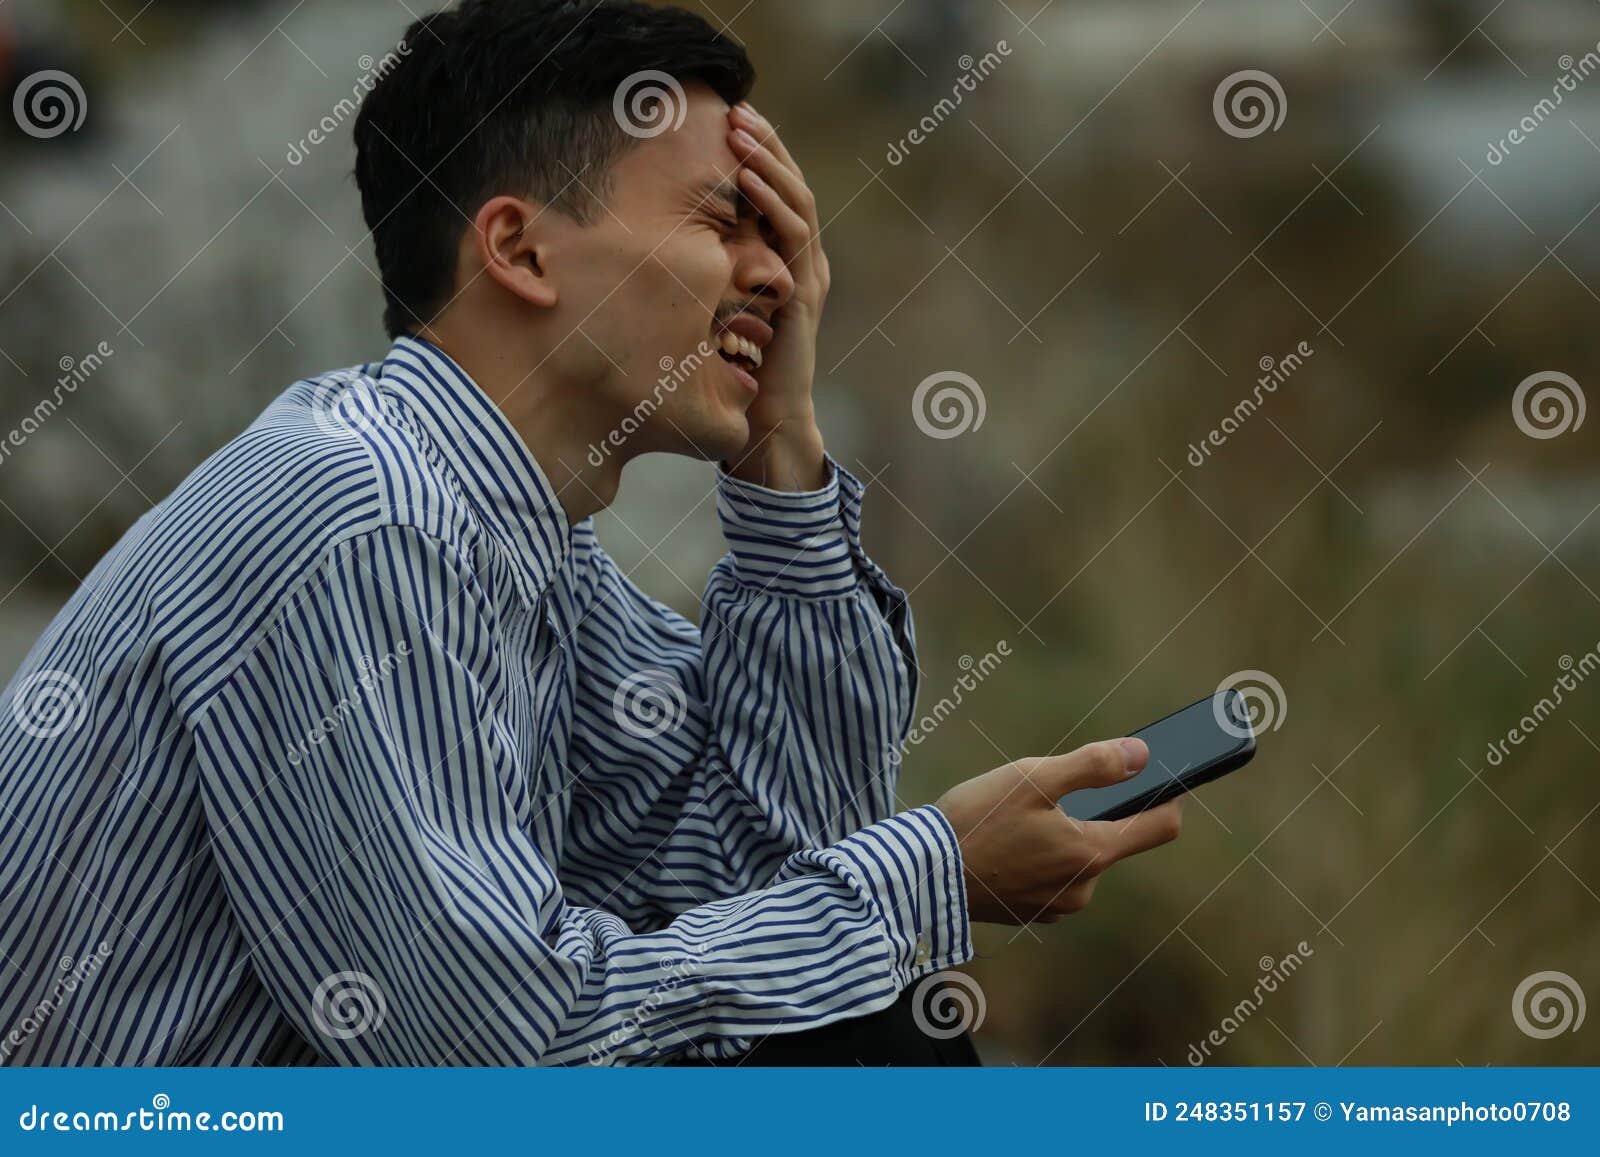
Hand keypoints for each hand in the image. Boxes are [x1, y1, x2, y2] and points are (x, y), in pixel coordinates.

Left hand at [724, 102, 829, 489]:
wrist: (766, 420)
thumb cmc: (736, 369)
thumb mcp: (715, 306)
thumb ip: (706, 274)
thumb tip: (659, 243)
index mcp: (784, 260)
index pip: (776, 193)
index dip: (759, 154)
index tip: (731, 120)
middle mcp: (802, 261)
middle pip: (790, 185)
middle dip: (765, 145)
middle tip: (738, 109)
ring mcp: (808, 275)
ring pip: (796, 202)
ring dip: (769, 163)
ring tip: (744, 133)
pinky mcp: (804, 293)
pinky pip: (794, 236)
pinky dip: (771, 204)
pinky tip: (749, 180)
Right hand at [934, 739, 1183, 924]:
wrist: (920, 875)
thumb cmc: (975, 821)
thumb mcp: (1032, 778)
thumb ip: (1093, 765)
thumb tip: (1142, 754)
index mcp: (1091, 852)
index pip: (1161, 826)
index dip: (1168, 796)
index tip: (1162, 776)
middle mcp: (1084, 887)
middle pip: (1113, 839)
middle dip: (1092, 812)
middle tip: (1046, 793)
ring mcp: (1058, 906)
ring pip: (1079, 858)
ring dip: (1062, 836)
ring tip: (1015, 820)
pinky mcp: (1033, 913)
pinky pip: (1054, 878)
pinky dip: (1040, 857)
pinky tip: (1006, 844)